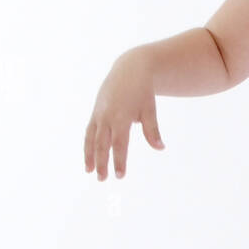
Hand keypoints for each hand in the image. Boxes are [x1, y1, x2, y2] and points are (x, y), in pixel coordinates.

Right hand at [84, 49, 164, 179]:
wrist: (130, 69)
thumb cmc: (143, 92)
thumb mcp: (150, 110)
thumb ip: (153, 131)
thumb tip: (160, 148)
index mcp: (121, 117)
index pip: (119, 144)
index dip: (119, 161)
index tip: (120, 176)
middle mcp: (107, 116)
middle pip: (102, 144)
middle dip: (102, 163)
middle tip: (102, 179)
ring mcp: (99, 113)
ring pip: (92, 138)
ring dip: (90, 156)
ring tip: (89, 171)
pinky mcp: (96, 111)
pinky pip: (89, 131)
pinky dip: (88, 144)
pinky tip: (88, 156)